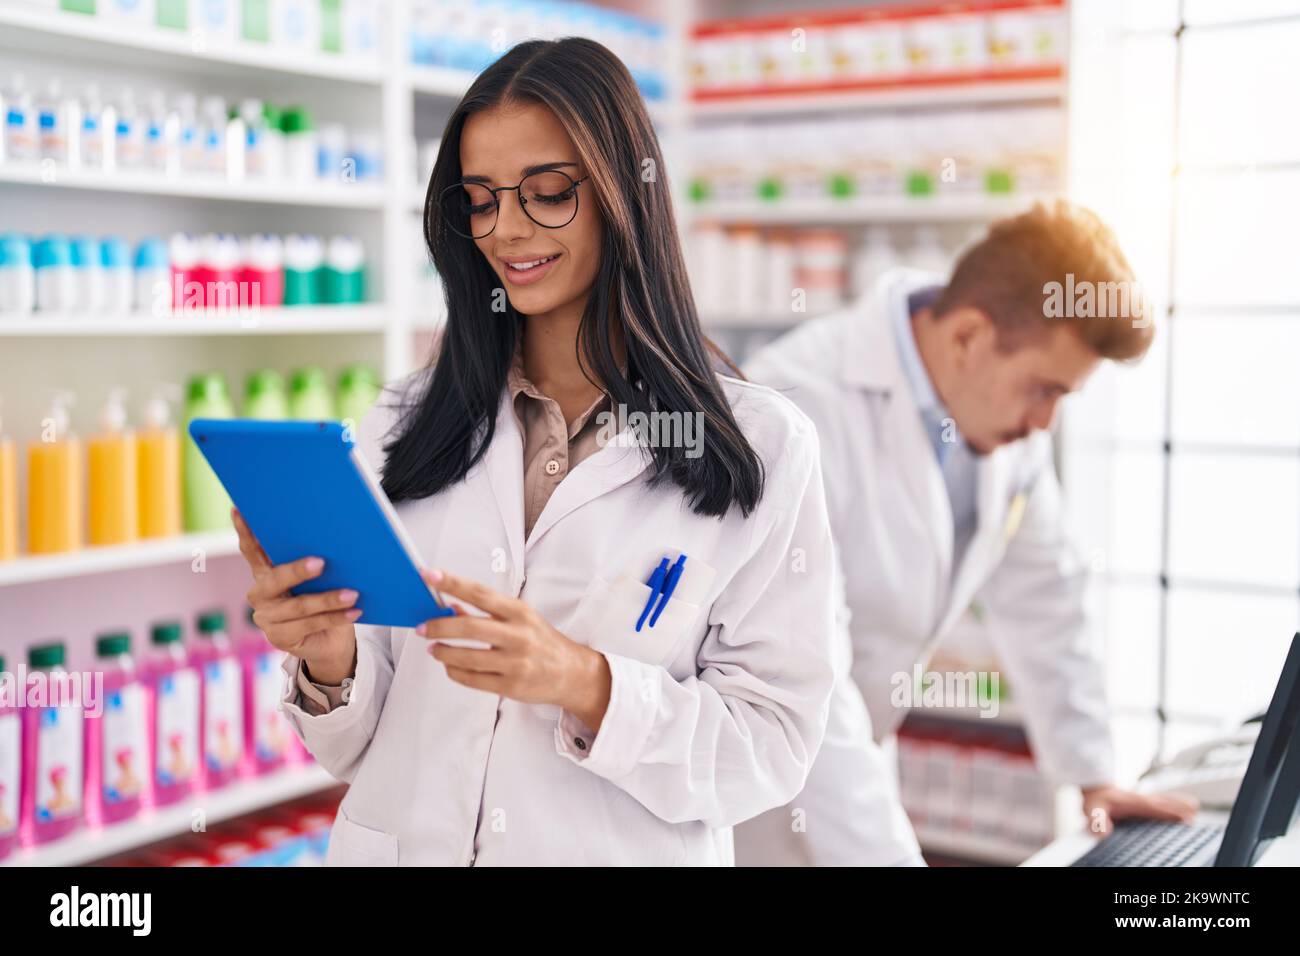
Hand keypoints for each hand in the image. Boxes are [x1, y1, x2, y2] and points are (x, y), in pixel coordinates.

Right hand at [234, 508, 359, 685]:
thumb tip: (334, 541)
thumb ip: (315, 562)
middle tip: (321, 562)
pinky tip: (354, 611)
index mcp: (265, 573)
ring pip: (299, 606)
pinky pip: (311, 625)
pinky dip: (336, 617)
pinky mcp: (280, 638)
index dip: (245, 532)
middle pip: (275, 580)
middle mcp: (260, 594)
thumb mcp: (318, 578)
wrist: (329, 641)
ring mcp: (267, 618)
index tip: (240, 510)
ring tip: (352, 594)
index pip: (252, 550)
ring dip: (328, 599)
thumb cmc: (323, 598)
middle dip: (298, 570)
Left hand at [416, 568, 611, 730]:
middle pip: (469, 627)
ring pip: (467, 657)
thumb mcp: (520, 619)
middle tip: (421, 628)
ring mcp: (516, 663)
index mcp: (520, 612)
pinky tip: (449, 665)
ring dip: (442, 652)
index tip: (428, 575)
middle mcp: (519, 635)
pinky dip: (454, 671)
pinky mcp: (511, 686)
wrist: (572, 673)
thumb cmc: (541, 641)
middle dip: (438, 626)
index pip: (480, 593)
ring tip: (433, 648)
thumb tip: (450, 606)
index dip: (452, 583)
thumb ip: (488, 613)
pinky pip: (472, 679)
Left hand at [1081, 783, 1198, 835]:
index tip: (1185, 817)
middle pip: (1165, 802)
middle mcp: (1142, 799)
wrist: (1093, 784)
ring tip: (1194, 806)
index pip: (1156, 808)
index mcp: (1134, 802)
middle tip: (1195, 811)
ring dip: (1179, 802)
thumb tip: (1103, 832)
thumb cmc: (1095, 798)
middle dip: (1180, 806)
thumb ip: (1097, 820)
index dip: (1171, 812)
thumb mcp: (1092, 809)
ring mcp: (1143, 798)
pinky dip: (1173, 801)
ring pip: (1165, 799)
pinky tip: (1179, 804)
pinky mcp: (1142, 800)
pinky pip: (1161, 800)